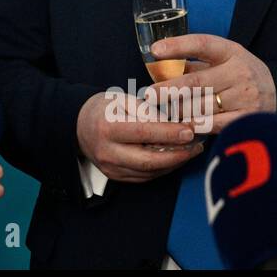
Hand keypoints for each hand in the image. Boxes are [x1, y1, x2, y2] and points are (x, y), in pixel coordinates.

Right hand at [76, 90, 203, 182]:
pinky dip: (163, 168)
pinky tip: (175, 158)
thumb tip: (173, 122)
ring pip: (149, 172)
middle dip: (177, 155)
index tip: (190, 131)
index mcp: (107, 127)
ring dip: (174, 162)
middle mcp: (108, 152)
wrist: (80, 126)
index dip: (169, 133)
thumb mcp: (122, 99)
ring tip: (191, 151)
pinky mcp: (116, 177)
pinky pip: (145, 177)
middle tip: (197, 146)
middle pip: (148, 160)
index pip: (143, 133)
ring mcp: (111, 168)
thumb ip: (146, 110)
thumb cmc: (104, 108)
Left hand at [149, 33, 276, 133]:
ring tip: (162, 112)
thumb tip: (157, 68)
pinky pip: (213, 124)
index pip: (202, 44)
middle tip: (149, 95)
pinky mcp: (247, 117)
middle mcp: (240, 72)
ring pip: (201, 105)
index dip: (178, 46)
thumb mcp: (221, 60)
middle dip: (168, 89)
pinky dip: (194, 124)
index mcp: (231, 51)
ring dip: (177, 110)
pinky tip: (181, 125)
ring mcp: (246, 96)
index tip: (154, 50)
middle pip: (196, 81)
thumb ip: (194, 64)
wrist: (276, 92)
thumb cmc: (236, 75)